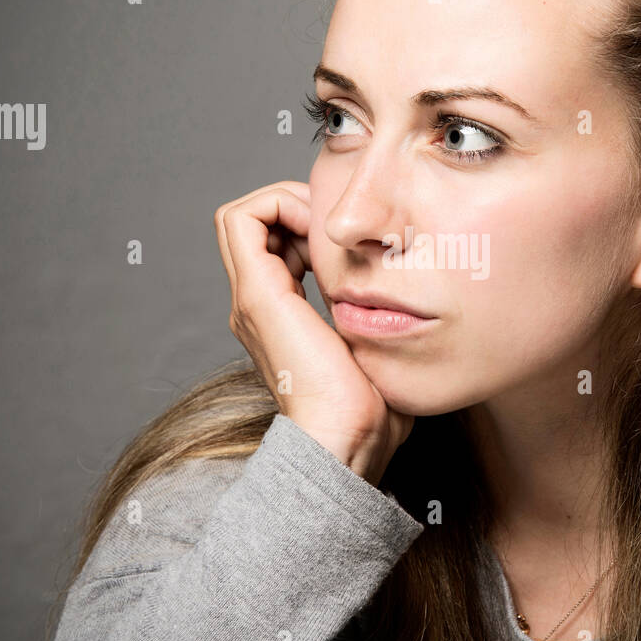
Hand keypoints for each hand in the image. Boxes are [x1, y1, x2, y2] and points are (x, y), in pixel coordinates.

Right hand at [214, 181, 413, 485]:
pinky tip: (320, 227)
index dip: (302, 222)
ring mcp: (251, 299)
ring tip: (326, 222)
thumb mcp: (371, 349)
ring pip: (240, 216)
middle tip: (335, 221)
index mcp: (275, 316)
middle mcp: (255, 304)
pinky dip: (277, 204)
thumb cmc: (369, 410)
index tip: (345, 236)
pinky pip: (242, 219)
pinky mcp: (258, 295)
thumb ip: (372, 321)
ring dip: (285, 201)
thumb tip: (400, 304)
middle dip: (294, 205)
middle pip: (253, 224)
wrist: (346, 439)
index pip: (271, 244)